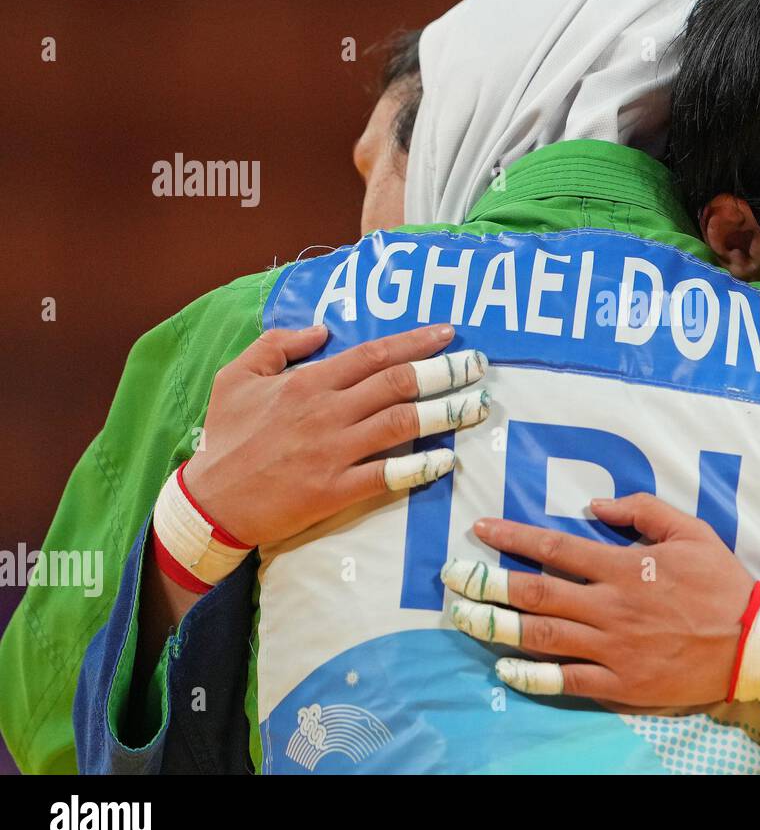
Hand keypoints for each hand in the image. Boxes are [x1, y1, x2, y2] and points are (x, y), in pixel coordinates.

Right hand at [184, 323, 488, 546]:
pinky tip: (445, 459)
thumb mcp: (237, 377)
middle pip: (397, 384)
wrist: (209, 503)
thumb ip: (278, 345)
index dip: (414, 342)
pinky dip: (418, 467)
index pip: (373, 354)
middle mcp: (325, 413)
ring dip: (445, 412)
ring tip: (478, 404)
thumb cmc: (225, 439)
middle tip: (479, 364)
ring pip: (400, 424)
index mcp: (307, 383)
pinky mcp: (333, 490)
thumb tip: (321, 327)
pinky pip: (385, 475)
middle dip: (444, 371)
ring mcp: (332, 452)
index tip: (448, 333)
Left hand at [441, 493, 755, 706]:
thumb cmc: (720, 582)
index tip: (480, 528)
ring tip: (462, 618)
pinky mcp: (620, 682)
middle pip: (535, 593)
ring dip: (496, 627)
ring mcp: (613, 647)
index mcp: (623, 567)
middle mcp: (610, 606)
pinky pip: (568, 680)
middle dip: (487, 582)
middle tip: (450, 576)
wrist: (752, 642)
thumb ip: (641, 510)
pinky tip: (504, 668)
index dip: (512, 537)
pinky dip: (533, 676)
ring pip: (542, 636)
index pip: (555, 548)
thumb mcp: (689, 530)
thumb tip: (594, 503)